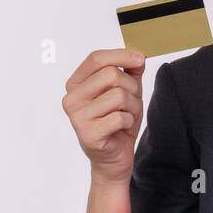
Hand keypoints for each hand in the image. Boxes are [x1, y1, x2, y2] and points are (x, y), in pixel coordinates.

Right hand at [62, 48, 145, 184]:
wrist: (114, 157)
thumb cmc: (118, 121)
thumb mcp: (127, 91)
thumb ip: (130, 71)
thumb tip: (138, 56)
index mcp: (76, 84)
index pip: (96, 58)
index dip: (121, 55)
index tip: (140, 59)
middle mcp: (71, 98)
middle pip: (111, 74)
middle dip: (132, 87)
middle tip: (131, 102)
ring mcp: (77, 117)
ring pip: (119, 96)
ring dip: (133, 107)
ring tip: (126, 116)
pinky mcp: (88, 134)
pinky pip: (120, 117)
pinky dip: (129, 122)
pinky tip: (121, 129)